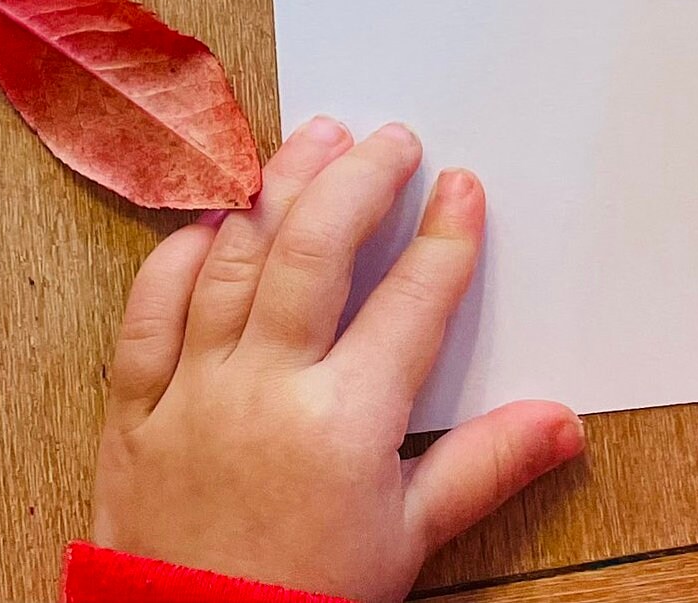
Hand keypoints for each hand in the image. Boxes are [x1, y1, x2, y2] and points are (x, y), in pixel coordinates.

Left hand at [88, 119, 585, 602]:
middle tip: (391, 141)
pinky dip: (177, 256)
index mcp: (345, 422)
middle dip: (359, 181)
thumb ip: (483, 467)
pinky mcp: (135, 407)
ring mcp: (193, 390)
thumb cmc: (306, 601)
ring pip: (232, 260)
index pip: (410, 303)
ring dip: (276, 191)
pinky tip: (208, 221)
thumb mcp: (409, 539)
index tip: (461, 189)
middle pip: (314, 250)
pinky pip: (148, 310)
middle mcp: (266, 388)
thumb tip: (562, 423)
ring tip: (310, 143)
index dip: (443, 238)